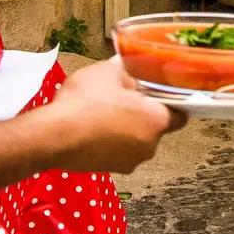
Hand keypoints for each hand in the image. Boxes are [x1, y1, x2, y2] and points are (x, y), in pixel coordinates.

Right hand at [25, 57, 182, 173]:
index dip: (171, 101)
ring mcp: (129, 162)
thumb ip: (128, 67)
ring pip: (136, 139)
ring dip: (126, 127)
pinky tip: (93, 126)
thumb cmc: (84, 104)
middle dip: (143, 112)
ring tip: (104, 111)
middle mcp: (149, 146)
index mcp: (157, 121)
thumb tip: (132, 64)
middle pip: (156, 126)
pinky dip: (111, 141)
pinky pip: (118, 151)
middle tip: (125, 97)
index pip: (181, 114)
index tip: (159, 92)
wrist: (52, 136)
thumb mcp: (109, 71)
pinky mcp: (110, 169)